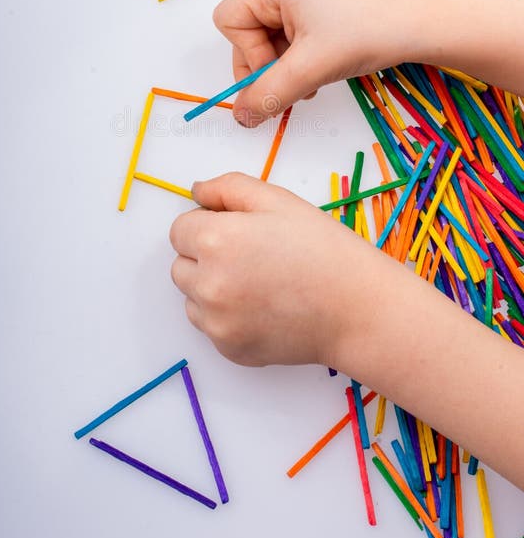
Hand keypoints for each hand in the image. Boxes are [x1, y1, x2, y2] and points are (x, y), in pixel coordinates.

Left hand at [169, 171, 378, 367]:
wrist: (358, 309)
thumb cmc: (323, 248)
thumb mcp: (277, 200)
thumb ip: (227, 188)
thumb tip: (196, 191)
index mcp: (215, 240)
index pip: (180, 230)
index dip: (207, 224)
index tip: (238, 230)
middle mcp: (208, 284)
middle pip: (181, 265)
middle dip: (204, 257)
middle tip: (250, 255)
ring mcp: (217, 323)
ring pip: (192, 298)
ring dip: (211, 288)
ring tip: (258, 282)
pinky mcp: (230, 349)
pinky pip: (212, 326)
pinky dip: (228, 317)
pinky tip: (264, 307)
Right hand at [213, 0, 427, 125]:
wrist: (425, 21)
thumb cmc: (370, 32)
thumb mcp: (310, 69)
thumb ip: (268, 95)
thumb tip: (240, 117)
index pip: (229, 21)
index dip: (248, 55)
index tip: (280, 74)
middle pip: (248, 24)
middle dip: (269, 60)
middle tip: (298, 81)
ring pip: (271, 28)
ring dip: (286, 59)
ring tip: (316, 72)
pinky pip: (292, 22)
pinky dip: (301, 48)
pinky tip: (324, 59)